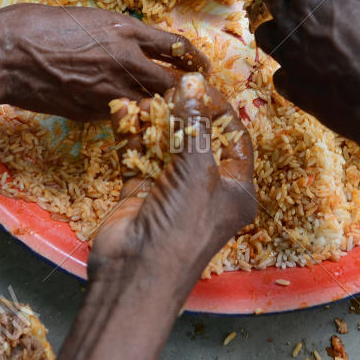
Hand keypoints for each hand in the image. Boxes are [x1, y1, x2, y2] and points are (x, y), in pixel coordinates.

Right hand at [0, 4, 208, 120]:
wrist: (7, 53)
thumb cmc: (43, 27)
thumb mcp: (92, 21)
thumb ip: (121, 38)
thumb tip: (141, 51)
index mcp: (127, 31)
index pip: (178, 47)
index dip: (196, 60)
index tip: (204, 67)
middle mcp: (126, 60)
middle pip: (174, 83)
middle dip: (187, 92)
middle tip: (195, 98)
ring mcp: (109, 89)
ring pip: (151, 105)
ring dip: (161, 109)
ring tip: (168, 112)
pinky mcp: (92, 111)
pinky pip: (121, 115)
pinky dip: (128, 116)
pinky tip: (127, 116)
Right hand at [90, 74, 256, 278]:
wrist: (136, 273)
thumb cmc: (183, 226)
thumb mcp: (197, 170)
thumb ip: (194, 125)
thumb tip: (192, 86)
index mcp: (235, 189)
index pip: (234, 138)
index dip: (219, 110)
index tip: (199, 85)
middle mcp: (206, 189)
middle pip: (198, 138)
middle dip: (183, 112)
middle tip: (168, 87)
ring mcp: (172, 190)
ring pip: (166, 145)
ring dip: (155, 120)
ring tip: (144, 97)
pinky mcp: (141, 191)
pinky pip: (138, 156)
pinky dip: (132, 134)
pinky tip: (123, 111)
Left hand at [255, 0, 359, 140]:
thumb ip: (354, 4)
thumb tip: (347, 3)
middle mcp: (292, 23)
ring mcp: (286, 57)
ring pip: (264, 31)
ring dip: (278, 28)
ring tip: (298, 33)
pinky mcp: (289, 86)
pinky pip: (280, 71)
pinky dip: (291, 69)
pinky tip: (308, 72)